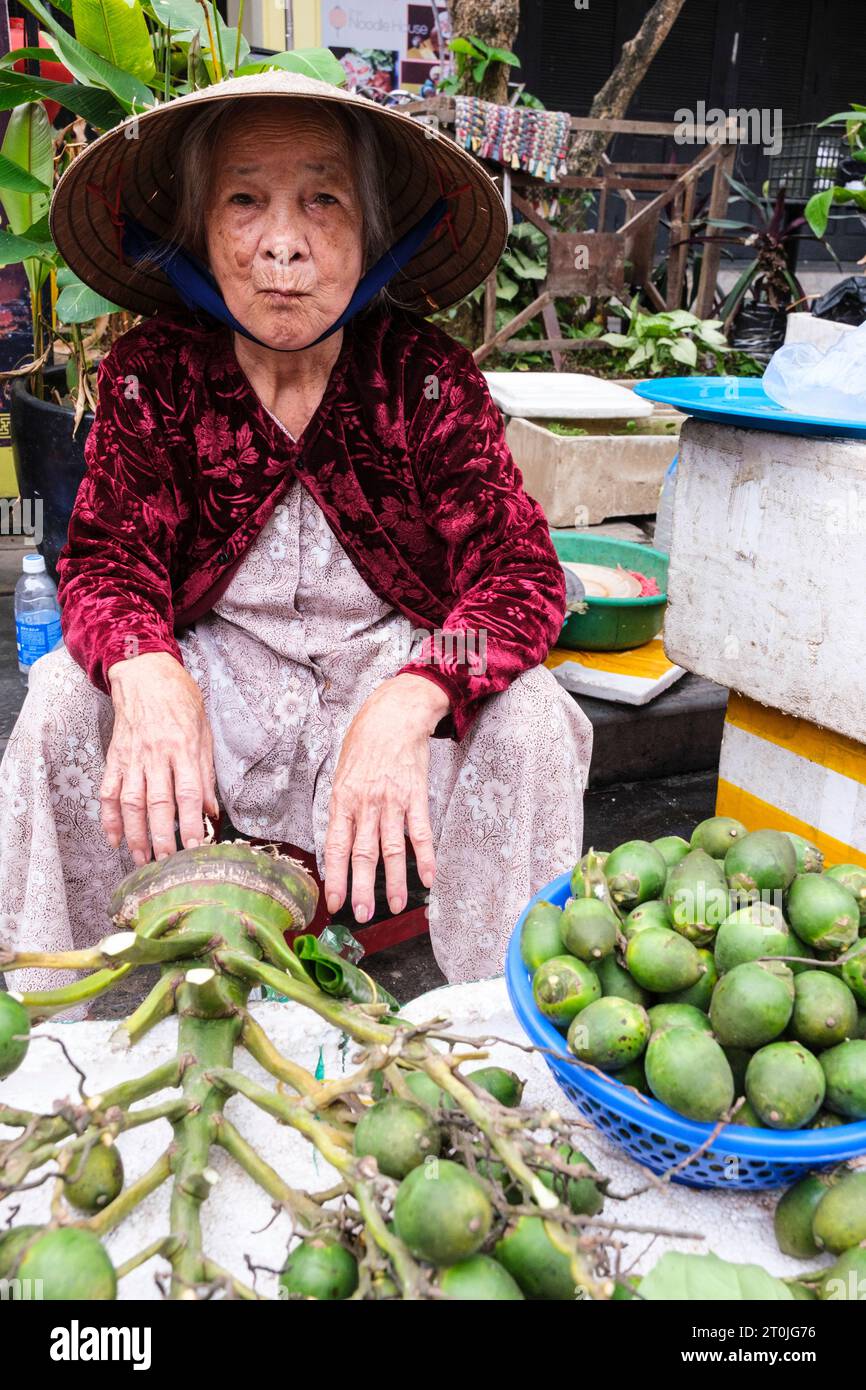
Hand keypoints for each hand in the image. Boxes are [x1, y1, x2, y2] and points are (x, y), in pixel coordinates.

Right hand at [102, 652, 219, 863]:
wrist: (145, 674)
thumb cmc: (181, 701)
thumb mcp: (204, 732)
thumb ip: (205, 774)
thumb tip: (210, 811)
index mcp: (183, 747)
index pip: (187, 793)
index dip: (191, 823)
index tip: (195, 847)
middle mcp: (156, 754)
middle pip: (157, 802)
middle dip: (162, 837)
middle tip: (167, 864)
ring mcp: (132, 757)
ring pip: (131, 802)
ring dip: (135, 834)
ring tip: (141, 859)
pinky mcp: (115, 757)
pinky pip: (109, 791)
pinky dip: (109, 817)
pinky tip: (113, 838)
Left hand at [324, 673, 449, 922]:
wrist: (395, 713)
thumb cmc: (364, 742)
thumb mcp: (341, 772)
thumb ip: (342, 807)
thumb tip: (339, 840)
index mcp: (342, 800)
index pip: (335, 847)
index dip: (335, 877)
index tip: (334, 902)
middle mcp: (365, 804)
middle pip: (363, 854)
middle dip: (362, 888)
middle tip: (363, 916)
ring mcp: (392, 802)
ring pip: (393, 850)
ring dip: (394, 882)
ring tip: (394, 907)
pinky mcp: (416, 796)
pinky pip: (421, 833)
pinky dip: (426, 857)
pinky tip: (428, 879)